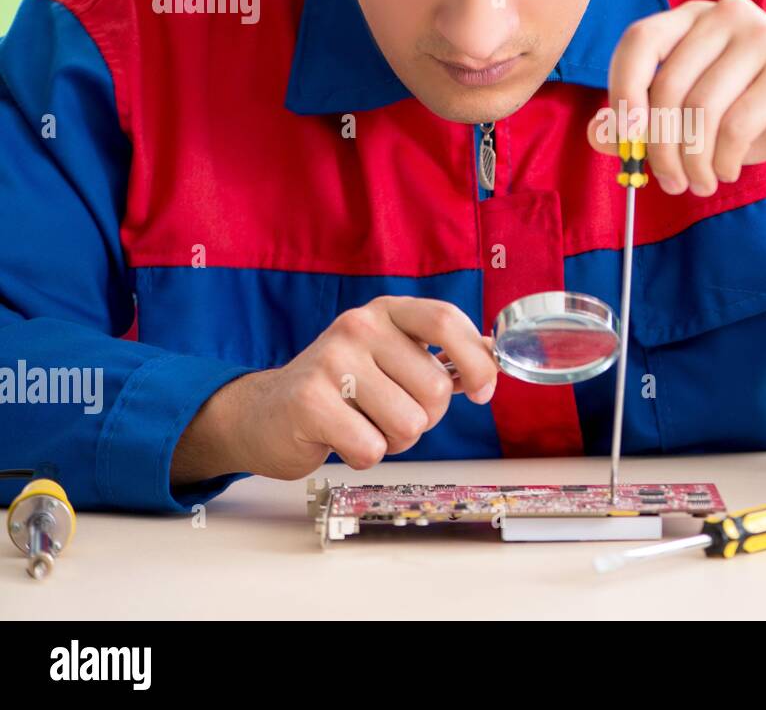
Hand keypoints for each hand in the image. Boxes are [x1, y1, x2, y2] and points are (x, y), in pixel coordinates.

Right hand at [173, 297, 496, 483]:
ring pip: (409, 424)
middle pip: (435, 389)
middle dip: (425, 418)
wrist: (265, 413)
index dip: (476, 361)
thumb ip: (443, 355)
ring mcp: (332, 360)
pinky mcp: (310, 402)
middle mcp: (360, 326)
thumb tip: (498, 356)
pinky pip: (373, 447)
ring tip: (363, 424)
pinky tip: (340, 438)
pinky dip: (364, 455)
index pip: (446, 321)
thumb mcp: (393, 357)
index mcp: (387, 312)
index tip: (483, 392)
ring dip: (394, 440)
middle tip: (389, 413)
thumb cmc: (343, 388)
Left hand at [587, 0, 765, 194]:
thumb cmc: (760, 115)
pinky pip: (736, 125)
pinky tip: (729, 171)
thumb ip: (645, 124)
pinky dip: (724, 160)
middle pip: (667, 85)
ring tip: (702, 183)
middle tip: (670, 183)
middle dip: (660, 146)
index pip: (639, 41)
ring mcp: (761, 36)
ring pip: (700, 110)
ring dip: (694, 161)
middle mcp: (724, 14)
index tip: (625, 138)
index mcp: (694, 17)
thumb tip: (597, 134)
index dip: (622, 91)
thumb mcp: (696, 120)